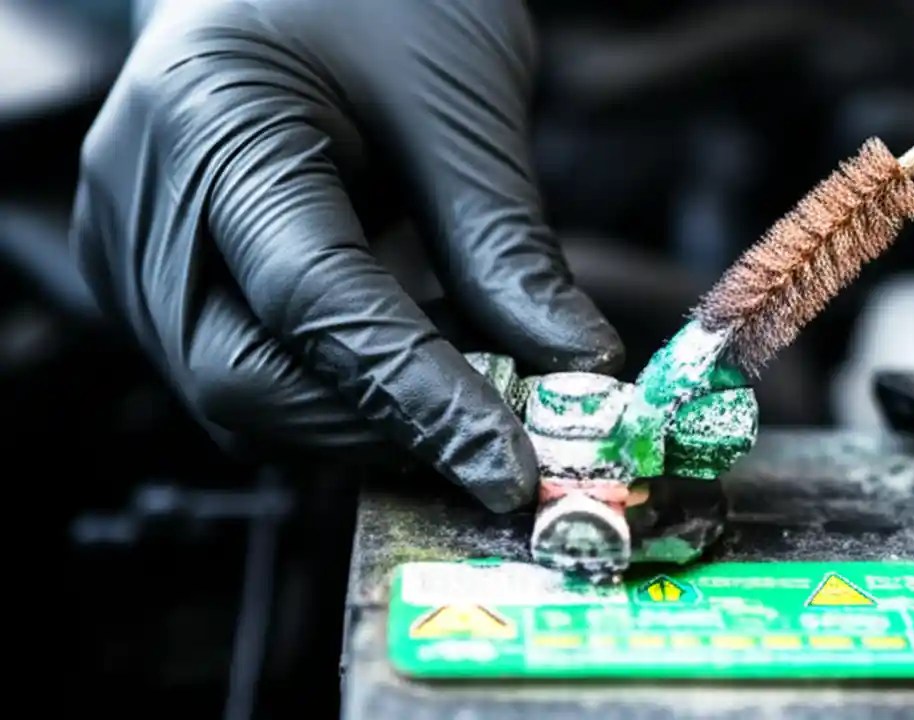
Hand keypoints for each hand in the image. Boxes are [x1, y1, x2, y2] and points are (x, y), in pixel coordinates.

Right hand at [70, 0, 622, 511]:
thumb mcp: (456, 95)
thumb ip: (502, 241)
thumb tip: (573, 366)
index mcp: (206, 126)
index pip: (315, 304)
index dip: (420, 399)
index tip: (511, 468)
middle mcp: (140, 209)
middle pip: (251, 384)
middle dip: (388, 430)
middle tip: (508, 440)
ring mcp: (139, 255)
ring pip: (250, 401)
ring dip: (374, 420)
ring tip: (477, 391)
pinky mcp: (167, 284)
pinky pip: (257, 371)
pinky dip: (349, 391)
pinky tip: (425, 364)